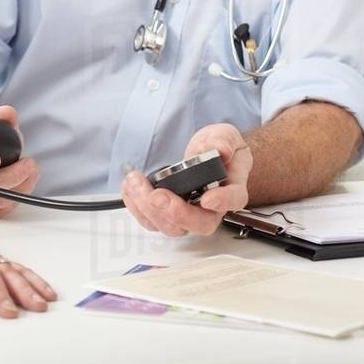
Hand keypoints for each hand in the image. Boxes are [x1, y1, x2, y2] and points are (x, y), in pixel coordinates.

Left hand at [121, 123, 252, 236]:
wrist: (205, 154)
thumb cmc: (217, 149)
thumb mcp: (225, 136)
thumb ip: (223, 141)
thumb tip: (219, 149)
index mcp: (230, 188)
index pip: (233, 200)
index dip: (222, 202)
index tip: (208, 199)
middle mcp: (211, 208)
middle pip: (199, 224)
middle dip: (175, 213)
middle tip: (158, 196)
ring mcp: (188, 213)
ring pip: (172, 227)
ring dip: (149, 208)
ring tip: (136, 183)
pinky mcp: (167, 212)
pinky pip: (152, 220)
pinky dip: (137, 206)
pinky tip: (130, 187)